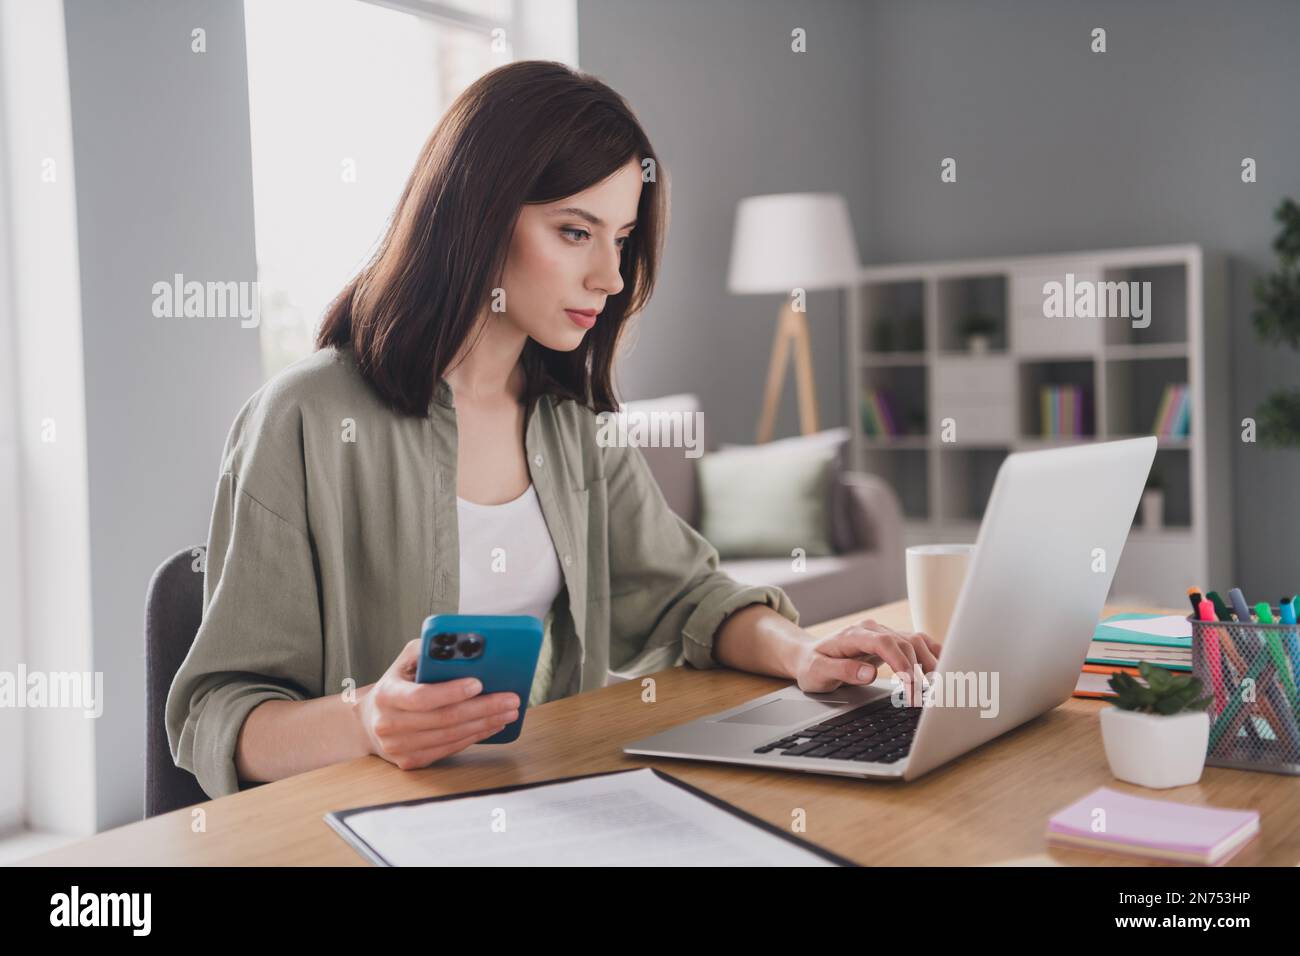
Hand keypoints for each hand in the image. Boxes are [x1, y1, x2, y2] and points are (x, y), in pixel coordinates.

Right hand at [357, 639, 520, 769]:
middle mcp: (389, 724)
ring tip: (508, 711)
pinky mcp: (411, 761)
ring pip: (451, 736)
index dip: (452, 691)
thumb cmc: (398, 683)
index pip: (422, 696)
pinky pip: (449, 749)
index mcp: (387, 694)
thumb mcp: (407, 659)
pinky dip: (475, 737)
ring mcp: (399, 747)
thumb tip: (464, 646)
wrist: (372, 719)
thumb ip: (431, 650)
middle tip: (510, 699)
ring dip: (485, 724)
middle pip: (444, 719)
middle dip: (483, 708)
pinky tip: (492, 725)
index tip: (479, 683)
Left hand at [792, 618, 941, 702]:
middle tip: (920, 698)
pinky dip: (931, 654)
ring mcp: (883, 633)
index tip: (909, 681)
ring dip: (929, 661)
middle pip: (904, 642)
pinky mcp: (891, 641)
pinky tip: (941, 668)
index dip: (900, 661)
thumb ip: (843, 671)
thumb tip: (869, 673)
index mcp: (854, 635)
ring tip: (937, 685)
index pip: (884, 642)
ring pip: (915, 640)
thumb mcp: (819, 672)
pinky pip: (916, 643)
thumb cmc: (813, 666)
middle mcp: (872, 630)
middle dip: (917, 670)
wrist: (809, 657)